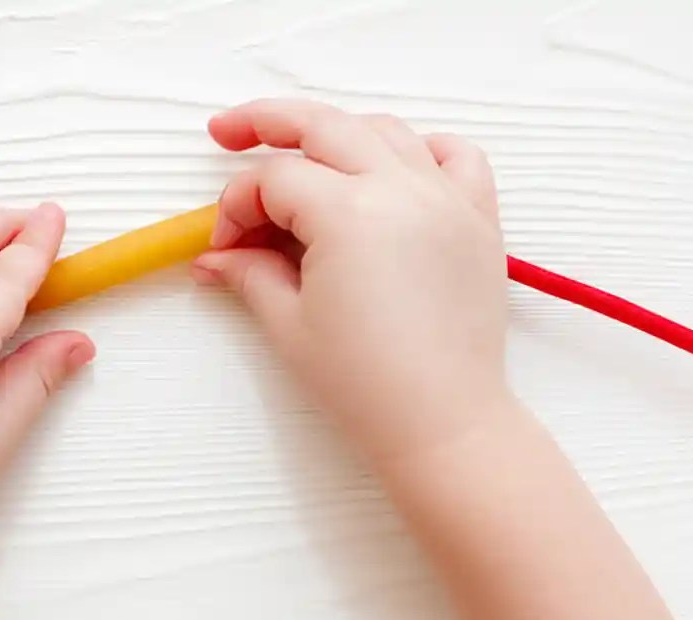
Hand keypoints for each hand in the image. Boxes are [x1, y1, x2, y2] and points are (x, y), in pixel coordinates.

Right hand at [193, 99, 511, 460]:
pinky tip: (391, 167)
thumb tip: (215, 255)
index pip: (275, 179)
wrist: (442, 424)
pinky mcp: (477, 220)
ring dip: (335, 134)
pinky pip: (454, 155)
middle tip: (226, 132)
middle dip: (266, 123)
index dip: (236, 205)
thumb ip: (249, 273)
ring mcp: (446, 199)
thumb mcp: (289, 324)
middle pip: (323, 125)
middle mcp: (401, 190)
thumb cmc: (365, 384)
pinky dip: (419, 148)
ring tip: (302, 157)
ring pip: (383, 131)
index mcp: (349, 214)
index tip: (223, 245)